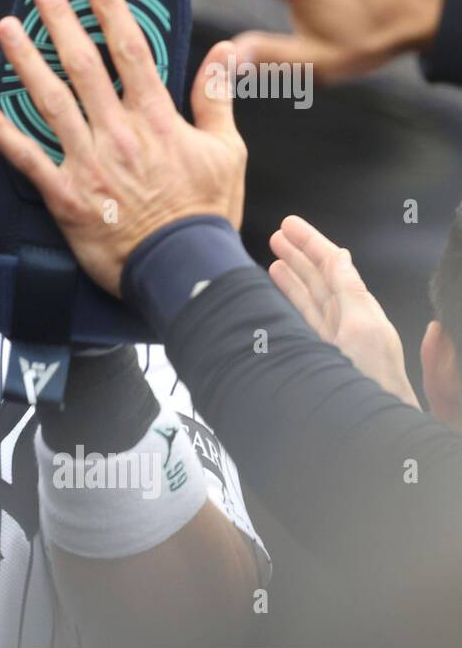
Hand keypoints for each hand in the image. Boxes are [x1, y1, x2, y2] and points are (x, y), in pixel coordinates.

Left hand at [0, 0, 245, 295]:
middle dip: (59, 19)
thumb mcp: (227, 151)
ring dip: (26, 60)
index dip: (110, 8)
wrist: (183, 269)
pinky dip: (2, 131)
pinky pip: (27, 158)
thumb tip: (224, 51)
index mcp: (157, 119)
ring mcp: (88, 163)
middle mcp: (118, 133)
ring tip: (6, 27)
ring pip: (50, 100)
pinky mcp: (65, 196)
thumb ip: (217, 98)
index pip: (131, 49)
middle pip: (83, 64)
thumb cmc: (205, 214)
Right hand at [268, 214, 418, 406]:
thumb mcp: (363, 327)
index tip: (291, 224)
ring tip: (274, 257)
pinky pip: (299, 319)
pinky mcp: (315, 352)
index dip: (313, 243)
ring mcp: (330, 337)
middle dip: (300, 254)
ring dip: (292, 275)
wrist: (369, 423)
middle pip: (319, 277)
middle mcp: (345, 320)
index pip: (334, 266)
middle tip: (279, 234)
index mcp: (360, 309)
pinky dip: (287, 302)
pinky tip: (276, 292)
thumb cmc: (372, 380)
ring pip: (308, 296)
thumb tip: (340, 256)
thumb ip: (350, 291)